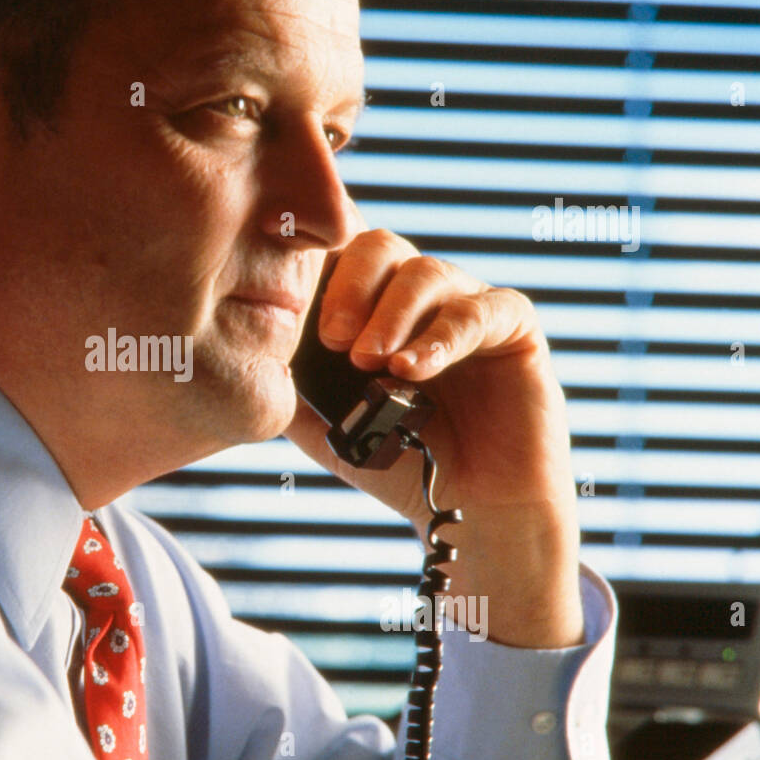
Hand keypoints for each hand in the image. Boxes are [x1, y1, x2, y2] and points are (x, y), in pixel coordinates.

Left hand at [283, 222, 584, 647]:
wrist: (472, 513)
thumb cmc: (401, 464)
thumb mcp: (327, 426)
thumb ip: (290, 388)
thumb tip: (247, 355)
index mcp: (372, 307)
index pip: (339, 256)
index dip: (314, 267)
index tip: (290, 309)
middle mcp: (419, 297)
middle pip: (380, 247)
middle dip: (349, 285)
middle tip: (332, 338)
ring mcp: (466, 306)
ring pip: (426, 272)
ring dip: (391, 312)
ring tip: (368, 360)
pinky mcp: (513, 327)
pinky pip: (479, 310)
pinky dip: (440, 337)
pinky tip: (411, 369)